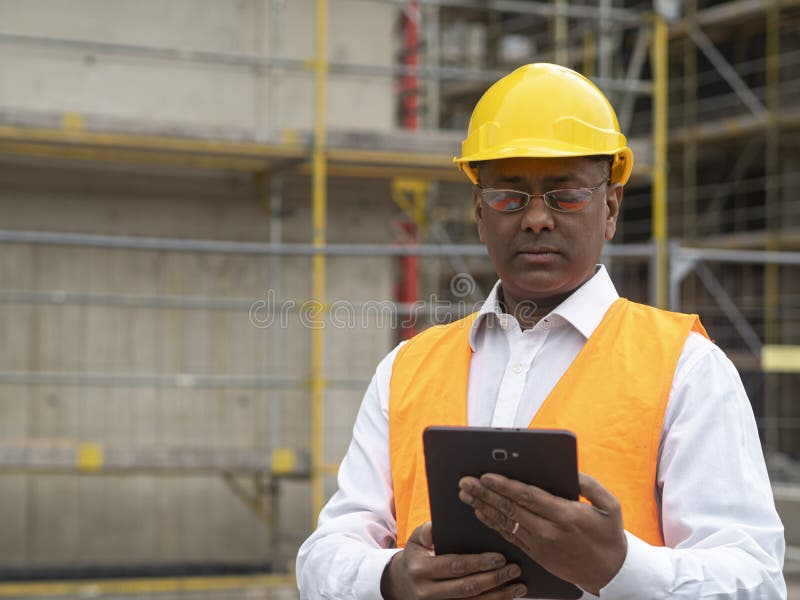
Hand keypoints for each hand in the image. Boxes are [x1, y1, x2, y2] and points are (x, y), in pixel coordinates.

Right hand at [380, 521, 527, 599]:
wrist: (399, 585)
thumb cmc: (415, 557)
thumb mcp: (416, 541)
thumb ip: (427, 530)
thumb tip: (438, 525)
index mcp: (421, 570)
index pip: (455, 566)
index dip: (479, 563)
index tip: (500, 557)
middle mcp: (427, 593)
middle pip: (467, 588)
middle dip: (494, 580)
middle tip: (515, 570)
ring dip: (499, 597)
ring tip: (519, 587)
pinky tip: (506, 599)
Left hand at [458, 473, 626, 595]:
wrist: (612, 574)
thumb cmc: (610, 537)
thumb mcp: (610, 506)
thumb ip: (590, 485)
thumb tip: (570, 470)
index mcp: (566, 515)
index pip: (528, 497)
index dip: (504, 486)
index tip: (486, 475)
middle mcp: (549, 531)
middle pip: (510, 509)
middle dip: (485, 494)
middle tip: (465, 482)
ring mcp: (541, 545)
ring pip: (505, 523)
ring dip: (483, 508)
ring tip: (466, 495)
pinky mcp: (537, 555)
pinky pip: (510, 537)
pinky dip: (493, 524)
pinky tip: (481, 513)